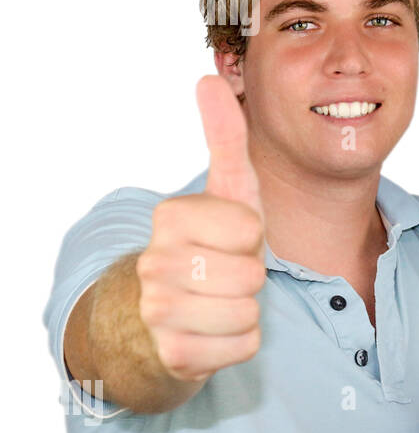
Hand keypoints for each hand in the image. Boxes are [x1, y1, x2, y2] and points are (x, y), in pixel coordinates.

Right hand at [135, 76, 266, 381]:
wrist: (165, 318)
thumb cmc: (209, 247)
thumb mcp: (225, 191)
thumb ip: (224, 137)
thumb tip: (207, 76)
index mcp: (169, 218)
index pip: (248, 229)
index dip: (252, 238)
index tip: (229, 240)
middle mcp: (153, 264)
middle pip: (250, 276)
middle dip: (251, 278)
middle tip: (225, 275)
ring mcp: (157, 312)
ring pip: (247, 313)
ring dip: (247, 311)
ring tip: (220, 302)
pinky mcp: (173, 355)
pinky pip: (243, 347)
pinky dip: (241, 344)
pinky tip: (214, 332)